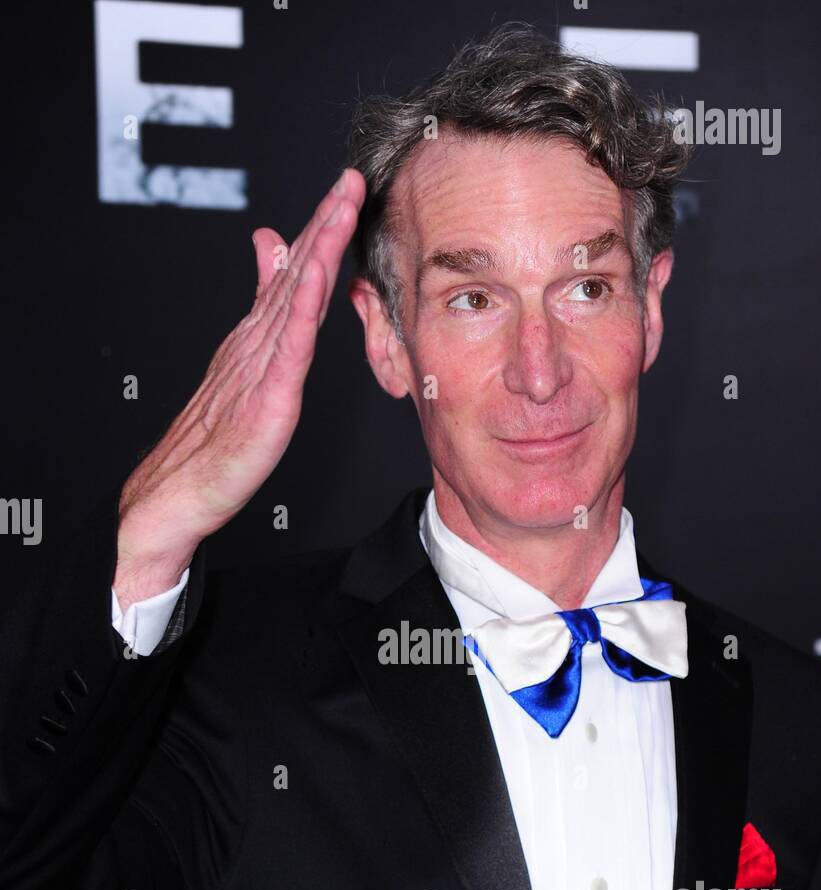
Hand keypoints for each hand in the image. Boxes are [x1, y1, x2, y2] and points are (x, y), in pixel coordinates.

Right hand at [114, 167, 365, 607]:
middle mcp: (258, 343)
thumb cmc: (216, 440)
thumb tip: (267, 264)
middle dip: (325, 223)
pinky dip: (301, 309)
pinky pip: (288, 347)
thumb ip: (260, 319)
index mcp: (258, 339)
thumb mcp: (246, 373)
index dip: (320, 230)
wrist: (181, 490)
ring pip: (295, 298)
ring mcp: (261, 367)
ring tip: (342, 207)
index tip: (345, 190)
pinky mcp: (268, 397)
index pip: (294, 275)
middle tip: (350, 179)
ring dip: (319, 250)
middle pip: (297, 273)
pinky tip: (313, 278)